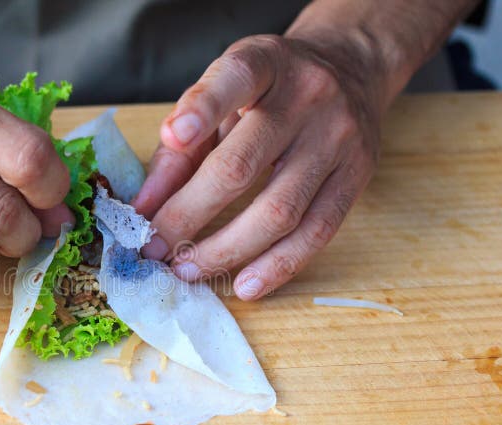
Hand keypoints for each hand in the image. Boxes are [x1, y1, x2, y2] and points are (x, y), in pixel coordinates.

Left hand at [132, 35, 381, 299]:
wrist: (349, 70)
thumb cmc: (267, 92)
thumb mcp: (219, 98)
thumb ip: (180, 148)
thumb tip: (143, 209)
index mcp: (265, 63)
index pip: (235, 78)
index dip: (203, 108)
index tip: (174, 137)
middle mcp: (307, 96)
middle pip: (243, 166)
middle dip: (189, 215)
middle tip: (153, 247)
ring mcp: (338, 137)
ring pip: (279, 210)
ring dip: (226, 250)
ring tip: (187, 270)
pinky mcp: (357, 176)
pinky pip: (317, 232)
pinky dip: (277, 266)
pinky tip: (244, 285)